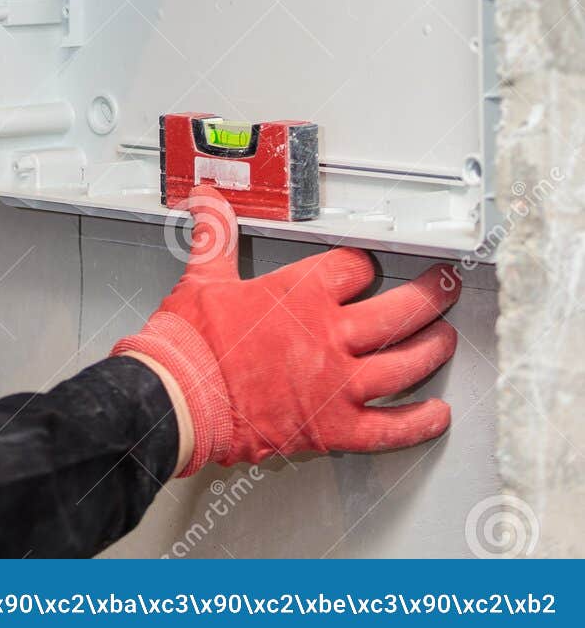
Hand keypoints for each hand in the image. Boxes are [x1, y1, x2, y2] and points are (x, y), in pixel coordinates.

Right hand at [114, 186, 459, 475]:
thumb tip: (208, 200)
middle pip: (398, 310)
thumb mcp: (204, 275)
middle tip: (446, 287)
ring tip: (447, 340)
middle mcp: (329, 335)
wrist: (181, 398)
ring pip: (405, 364)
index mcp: (302, 294)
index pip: (355, 267)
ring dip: (433, 350)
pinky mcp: (335, 428)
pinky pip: (389, 428)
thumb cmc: (193, 343)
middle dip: (430, 296)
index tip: (368, 265)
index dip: (365, 263)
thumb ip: (216, 234)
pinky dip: (418, 423)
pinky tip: (436, 416)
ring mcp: (338, 384)